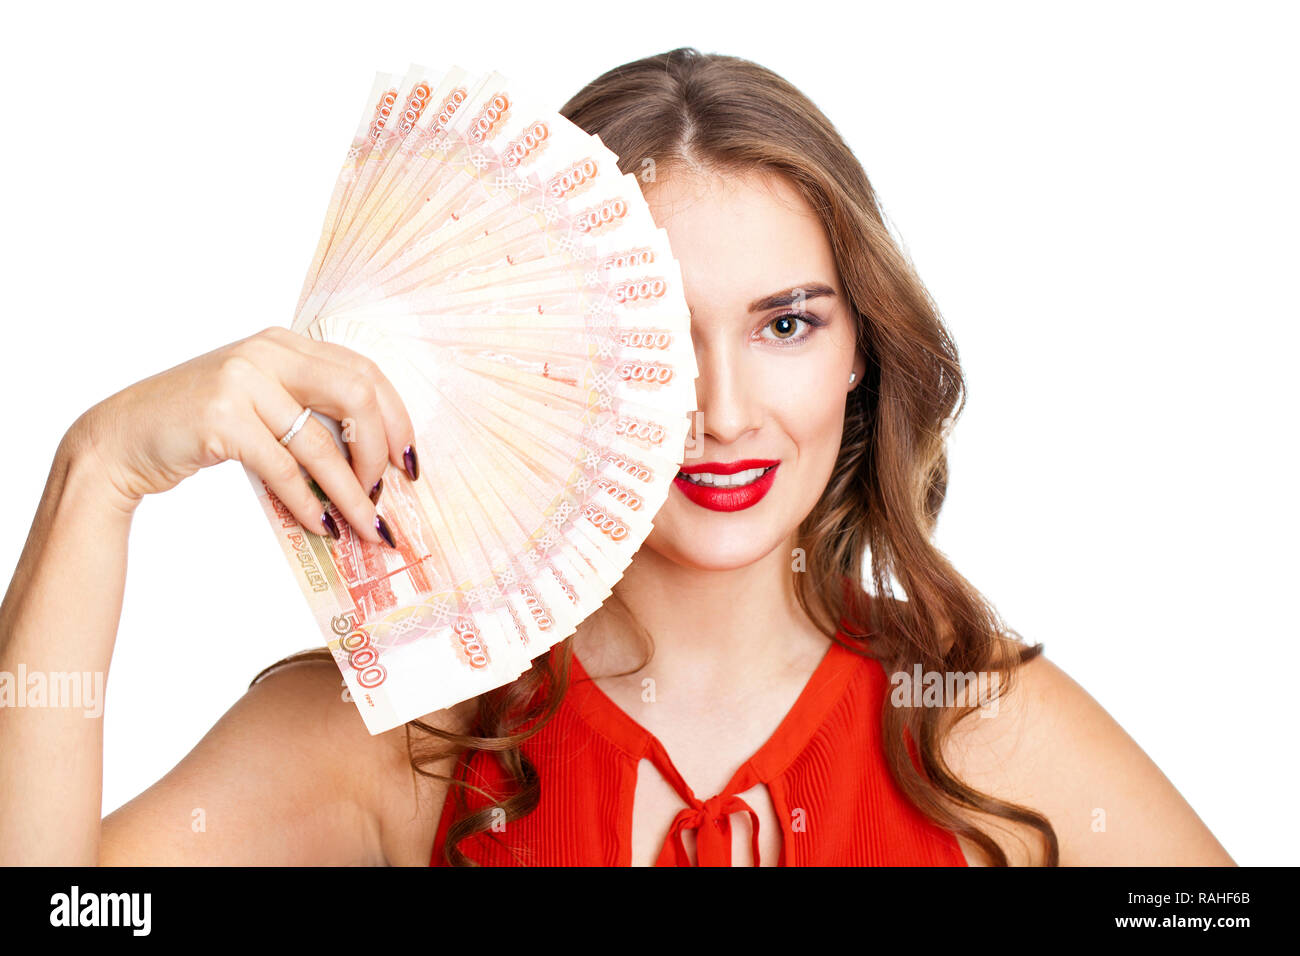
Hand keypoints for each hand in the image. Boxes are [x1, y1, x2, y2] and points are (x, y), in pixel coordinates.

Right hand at [63, 326, 416, 545]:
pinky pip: (284, 468)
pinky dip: (309, 501)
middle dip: (379, 452)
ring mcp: (242, 381)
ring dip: (351, 492)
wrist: (122, 436)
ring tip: (367, 526)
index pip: (364, 372)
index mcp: (285, 343)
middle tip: (387, 493)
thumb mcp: (260, 400)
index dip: (397, 418)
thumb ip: (309, 409)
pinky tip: (323, 525)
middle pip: (356, 397)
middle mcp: (267, 352)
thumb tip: (375, 460)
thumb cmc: (200, 425)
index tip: (410, 461)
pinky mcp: (221, 419)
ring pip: (321, 443)